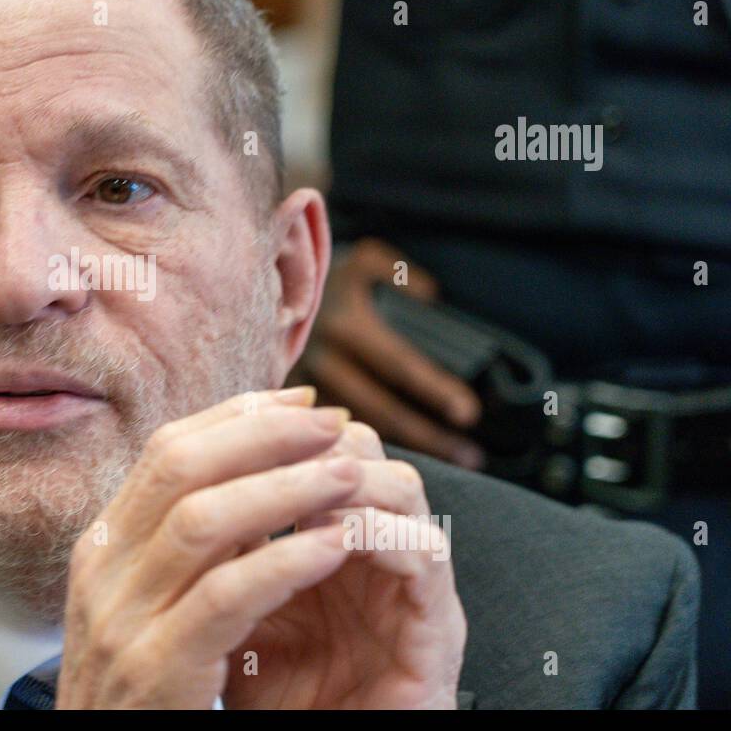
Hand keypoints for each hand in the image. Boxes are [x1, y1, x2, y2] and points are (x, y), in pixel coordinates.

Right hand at [55, 389, 465, 708]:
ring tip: (346, 475)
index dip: (240, 417)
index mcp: (103, 544)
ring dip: (286, 488)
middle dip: (265, 435)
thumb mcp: (146, 602)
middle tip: (331, 426)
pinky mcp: (156, 669)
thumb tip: (258, 472)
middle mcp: (102, 569)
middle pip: (181, 465)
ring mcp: (121, 618)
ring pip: (203, 520)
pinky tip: (333, 546)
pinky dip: (284, 561)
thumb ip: (189, 544)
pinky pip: (225, 597)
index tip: (302, 402)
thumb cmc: (140, 692)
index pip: (167, 450)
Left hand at [224, 421, 466, 708]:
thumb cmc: (277, 692)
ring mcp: (411, 583)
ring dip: (342, 479)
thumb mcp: (236, 606)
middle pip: (361, 447)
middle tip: (261, 453)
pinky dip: (377, 534)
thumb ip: (225, 548)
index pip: (314, 442)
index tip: (228, 429)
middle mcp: (378, 547)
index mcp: (332, 533)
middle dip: (306, 441)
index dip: (273, 426)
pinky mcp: (436, 627)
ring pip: (401, 485)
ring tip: (296, 494)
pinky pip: (423, 555)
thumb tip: (178, 482)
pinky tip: (328, 539)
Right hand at [306, 237, 483, 468]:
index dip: (436, 390)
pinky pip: (330, 439)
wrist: (260, 291)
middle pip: (383, 410)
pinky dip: (363, 453)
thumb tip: (431, 296)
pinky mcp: (288, 407)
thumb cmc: (324, 282)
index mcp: (345, 323)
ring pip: (357, 433)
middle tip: (470, 455)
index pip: (400, 365)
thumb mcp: (359, 261)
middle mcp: (322, 359)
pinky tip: (386, 469)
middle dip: (430, 436)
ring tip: (441, 467)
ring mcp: (303, 387)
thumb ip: (396, 274)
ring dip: (401, 452)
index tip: (468, 413)